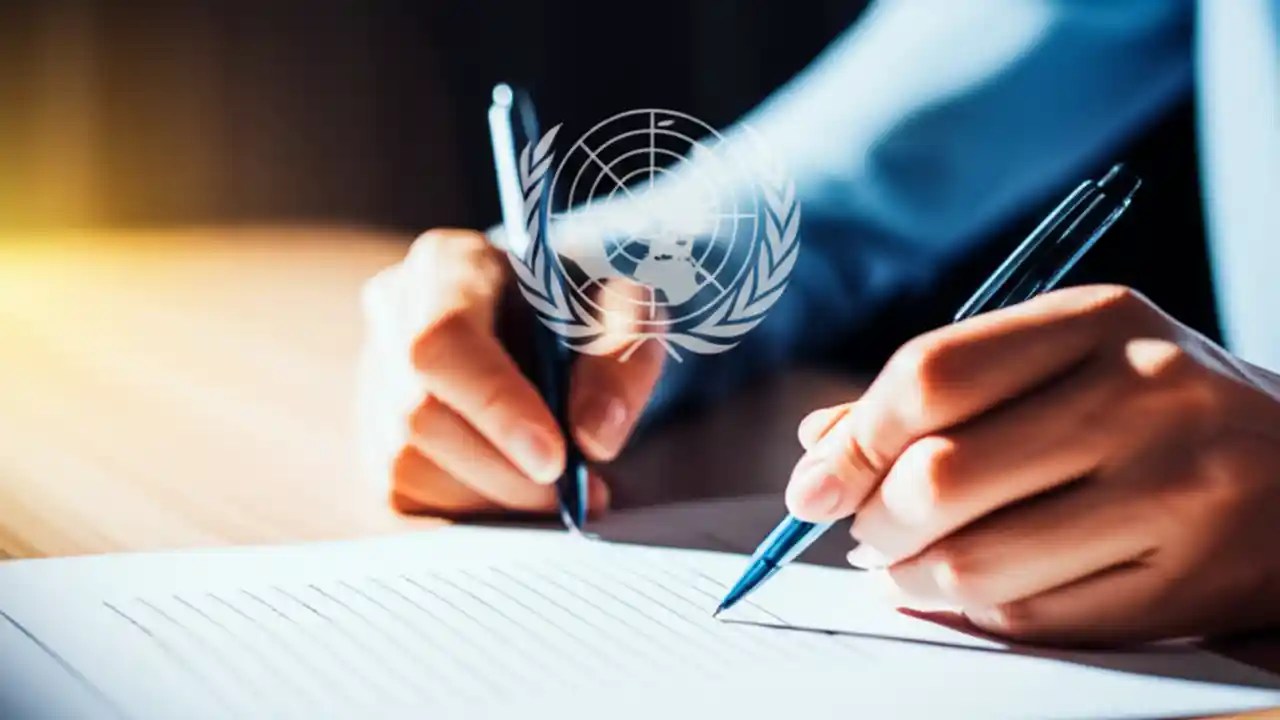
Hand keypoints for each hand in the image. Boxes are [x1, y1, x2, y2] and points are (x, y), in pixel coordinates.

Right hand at [358, 229, 664, 515]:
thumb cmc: (582, 311)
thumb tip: (594, 435)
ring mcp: (373, 380)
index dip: (494, 406)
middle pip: (420, 414)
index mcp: (447, 265)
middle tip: (581, 492)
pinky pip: (408, 496)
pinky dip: (474, 510)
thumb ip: (622, 362)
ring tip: (560, 494)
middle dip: (508, 471)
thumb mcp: (624, 314)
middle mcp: (393, 316)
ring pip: (408, 465)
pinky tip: (521, 497)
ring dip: (495, 498)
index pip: (442, 341)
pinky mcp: (374, 438)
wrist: (550, 323)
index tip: (555, 458)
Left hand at [787, 285, 1279, 644]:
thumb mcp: (1065, 362)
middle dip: (869, 519)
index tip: (813, 484)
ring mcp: (1176, 492)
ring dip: (908, 576)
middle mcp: (1145, 395)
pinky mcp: (1190, 583)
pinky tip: (967, 588)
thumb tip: (819, 445)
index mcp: (1100, 320)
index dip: (852, 441)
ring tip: (903, 564)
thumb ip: (943, 391)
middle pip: (939, 477)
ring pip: (974, 561)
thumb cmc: (1155, 408)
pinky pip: (1030, 617)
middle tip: (861, 531)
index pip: (930, 376)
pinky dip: (971, 611)